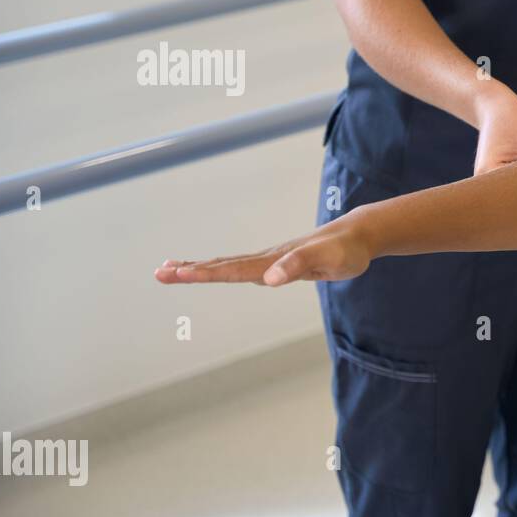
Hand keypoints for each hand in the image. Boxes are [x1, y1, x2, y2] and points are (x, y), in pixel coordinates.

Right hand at [154, 212, 374, 286]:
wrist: (357, 236)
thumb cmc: (345, 250)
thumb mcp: (327, 260)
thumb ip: (299, 265)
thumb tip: (269, 280)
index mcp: (273, 260)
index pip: (232, 269)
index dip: (205, 273)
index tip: (177, 274)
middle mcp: (268, 259)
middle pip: (222, 265)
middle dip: (190, 270)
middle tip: (158, 273)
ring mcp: (271, 260)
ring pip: (228, 265)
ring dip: (199, 268)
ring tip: (170, 269)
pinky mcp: (279, 265)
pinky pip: (243, 268)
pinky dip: (221, 269)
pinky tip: (213, 271)